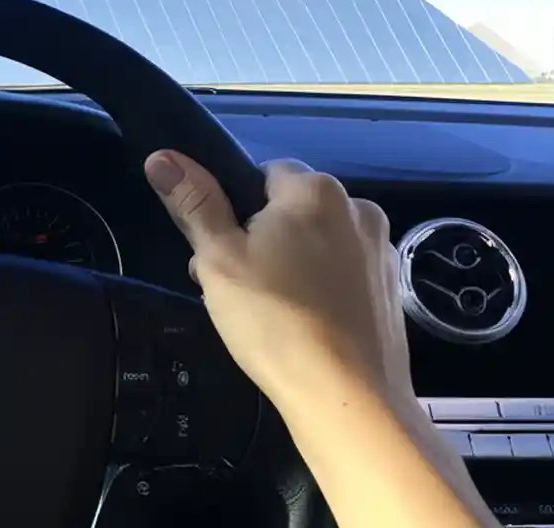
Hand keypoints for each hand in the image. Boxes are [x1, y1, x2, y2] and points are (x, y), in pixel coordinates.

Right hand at [143, 151, 496, 525]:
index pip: (263, 172)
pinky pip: (344, 272)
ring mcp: (381, 250)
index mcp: (314, 189)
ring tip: (267, 310)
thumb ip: (194, 203)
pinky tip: (304, 324)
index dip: (234, 208)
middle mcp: (357, 208)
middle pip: (293, 208)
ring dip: (292, 261)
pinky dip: (322, 287)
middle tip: (233, 285)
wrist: (346, 396)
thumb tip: (162, 156)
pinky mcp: (391, 290)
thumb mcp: (218, 259)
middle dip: (262, 236)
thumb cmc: (273, 320)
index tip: (219, 250)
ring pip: (319, 242)